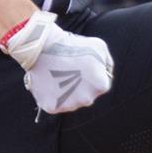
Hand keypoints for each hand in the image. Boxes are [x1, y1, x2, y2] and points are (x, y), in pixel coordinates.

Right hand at [0, 10, 114, 112]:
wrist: (44, 47)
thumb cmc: (73, 45)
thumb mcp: (100, 47)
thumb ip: (107, 64)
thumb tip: (106, 74)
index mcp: (101, 85)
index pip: (100, 85)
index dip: (91, 75)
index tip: (81, 66)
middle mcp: (88, 99)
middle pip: (85, 95)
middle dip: (80, 85)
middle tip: (69, 71)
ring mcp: (70, 105)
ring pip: (71, 101)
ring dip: (66, 92)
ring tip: (58, 75)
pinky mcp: (52, 107)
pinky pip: (55, 104)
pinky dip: (52, 96)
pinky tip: (49, 82)